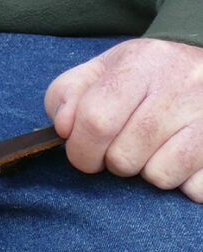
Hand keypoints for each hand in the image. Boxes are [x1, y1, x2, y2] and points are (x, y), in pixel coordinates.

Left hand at [45, 38, 202, 201]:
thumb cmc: (144, 76)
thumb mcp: (102, 70)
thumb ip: (67, 93)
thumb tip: (63, 128)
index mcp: (140, 63)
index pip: (97, 118)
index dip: (81, 147)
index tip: (82, 153)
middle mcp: (179, 86)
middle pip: (123, 156)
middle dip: (112, 161)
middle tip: (120, 147)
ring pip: (157, 176)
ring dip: (146, 171)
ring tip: (152, 148)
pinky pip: (191, 188)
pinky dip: (180, 182)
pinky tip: (179, 156)